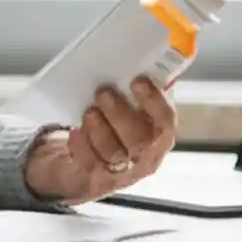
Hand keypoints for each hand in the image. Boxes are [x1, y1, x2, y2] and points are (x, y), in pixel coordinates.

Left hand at [23, 76, 176, 204]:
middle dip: (120, 114)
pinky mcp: (96, 179)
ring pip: (114, 153)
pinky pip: (89, 164)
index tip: (138, 81)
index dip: (154, 101)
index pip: (166, 121)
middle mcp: (145, 158)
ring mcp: (121, 173)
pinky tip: (76, 132)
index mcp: (160, 137)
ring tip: (89, 112)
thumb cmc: (115, 131)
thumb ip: (137, 93)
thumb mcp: (131, 112)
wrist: (89, 167)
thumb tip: (139, 62)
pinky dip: (81, 145)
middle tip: (103, 93)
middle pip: (140, 140)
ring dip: (100, 129)